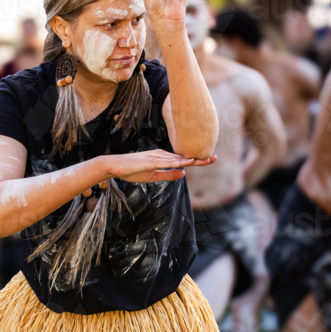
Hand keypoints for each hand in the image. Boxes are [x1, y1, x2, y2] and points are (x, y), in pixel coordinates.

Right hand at [101, 150, 215, 183]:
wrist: (115, 166)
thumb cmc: (132, 171)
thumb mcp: (153, 176)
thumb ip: (168, 175)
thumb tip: (184, 173)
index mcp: (163, 158)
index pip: (183, 160)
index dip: (196, 160)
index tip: (209, 159)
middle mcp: (162, 155)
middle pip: (184, 158)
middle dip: (200, 159)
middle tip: (215, 158)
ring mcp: (156, 157)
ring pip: (178, 159)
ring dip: (193, 159)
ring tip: (207, 159)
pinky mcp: (151, 161)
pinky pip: (167, 162)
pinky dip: (179, 162)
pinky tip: (188, 162)